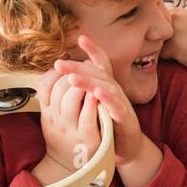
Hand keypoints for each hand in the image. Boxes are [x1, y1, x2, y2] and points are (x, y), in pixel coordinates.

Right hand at [34, 65, 101, 175]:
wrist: (71, 170)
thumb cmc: (65, 140)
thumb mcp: (53, 119)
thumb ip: (52, 99)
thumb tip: (54, 75)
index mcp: (48, 114)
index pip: (45, 86)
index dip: (56, 72)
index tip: (67, 66)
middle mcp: (56, 122)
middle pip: (59, 89)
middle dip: (70, 74)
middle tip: (81, 67)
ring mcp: (70, 131)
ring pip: (71, 100)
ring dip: (82, 84)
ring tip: (89, 74)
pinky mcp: (87, 139)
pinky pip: (87, 117)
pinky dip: (92, 102)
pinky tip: (97, 93)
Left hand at [52, 35, 143, 165]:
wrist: (125, 149)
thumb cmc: (107, 126)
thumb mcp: (93, 105)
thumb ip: (84, 90)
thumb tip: (65, 74)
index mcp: (106, 87)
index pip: (101, 64)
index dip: (93, 50)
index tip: (81, 38)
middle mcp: (115, 91)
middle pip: (99, 73)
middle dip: (78, 66)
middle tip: (59, 63)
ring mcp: (122, 104)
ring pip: (107, 87)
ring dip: (90, 81)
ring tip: (73, 78)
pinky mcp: (127, 119)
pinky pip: (117, 107)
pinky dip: (108, 99)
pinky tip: (97, 94)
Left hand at [159, 6, 186, 80]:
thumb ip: (174, 26)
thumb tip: (150, 32)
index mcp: (179, 11)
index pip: (155, 23)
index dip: (162, 34)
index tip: (178, 40)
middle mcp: (175, 15)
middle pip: (152, 32)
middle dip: (160, 41)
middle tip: (180, 47)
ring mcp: (174, 29)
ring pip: (156, 44)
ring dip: (164, 50)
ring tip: (182, 52)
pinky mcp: (173, 44)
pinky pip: (161, 56)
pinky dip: (170, 60)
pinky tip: (184, 58)